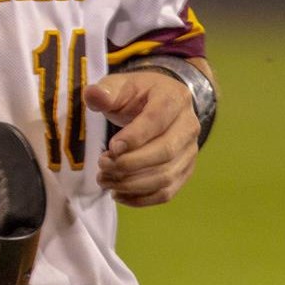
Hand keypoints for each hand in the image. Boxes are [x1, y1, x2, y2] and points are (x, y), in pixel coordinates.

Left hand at [82, 66, 203, 206]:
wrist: (158, 104)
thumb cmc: (136, 95)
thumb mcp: (120, 85)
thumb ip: (106, 90)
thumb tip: (93, 96)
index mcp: (174, 98)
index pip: (157, 119)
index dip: (134, 137)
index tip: (111, 147)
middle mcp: (189, 125)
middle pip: (165, 151)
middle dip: (130, 163)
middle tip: (102, 165)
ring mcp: (190, 150)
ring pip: (166, 176)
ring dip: (132, 184)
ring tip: (105, 180)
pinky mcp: (185, 171)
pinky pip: (167, 192)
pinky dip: (141, 199)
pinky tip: (119, 194)